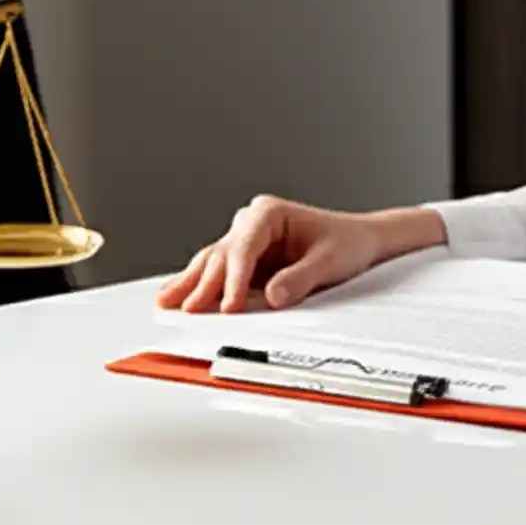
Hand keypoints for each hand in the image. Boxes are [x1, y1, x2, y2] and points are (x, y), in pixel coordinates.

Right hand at [156, 195, 445, 312]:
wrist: (359, 241)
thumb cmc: (346, 243)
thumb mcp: (330, 262)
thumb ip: (301, 279)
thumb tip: (273, 296)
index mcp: (269, 213)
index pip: (244, 247)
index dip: (235, 279)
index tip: (230, 306)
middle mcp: (251, 223)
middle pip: (221, 255)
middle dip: (204, 284)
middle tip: (189, 310)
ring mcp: (245, 241)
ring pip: (212, 263)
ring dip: (191, 284)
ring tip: (166, 302)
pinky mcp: (246, 262)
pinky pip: (218, 274)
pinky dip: (199, 286)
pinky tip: (176, 297)